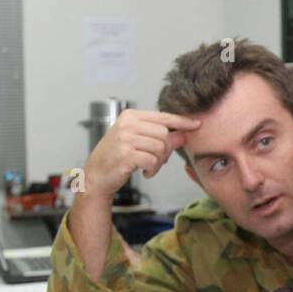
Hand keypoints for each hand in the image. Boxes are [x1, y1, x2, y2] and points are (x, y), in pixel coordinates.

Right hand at [82, 109, 200, 198]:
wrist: (96, 175)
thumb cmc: (117, 157)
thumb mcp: (138, 142)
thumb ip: (160, 137)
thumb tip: (184, 135)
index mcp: (131, 116)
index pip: (163, 116)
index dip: (181, 121)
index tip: (197, 124)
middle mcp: (127, 124)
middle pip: (164, 134)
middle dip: (166, 150)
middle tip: (158, 160)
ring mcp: (125, 139)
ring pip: (160, 148)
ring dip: (159, 162)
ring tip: (149, 166)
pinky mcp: (126, 154)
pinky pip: (152, 161)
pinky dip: (153, 169)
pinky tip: (145, 172)